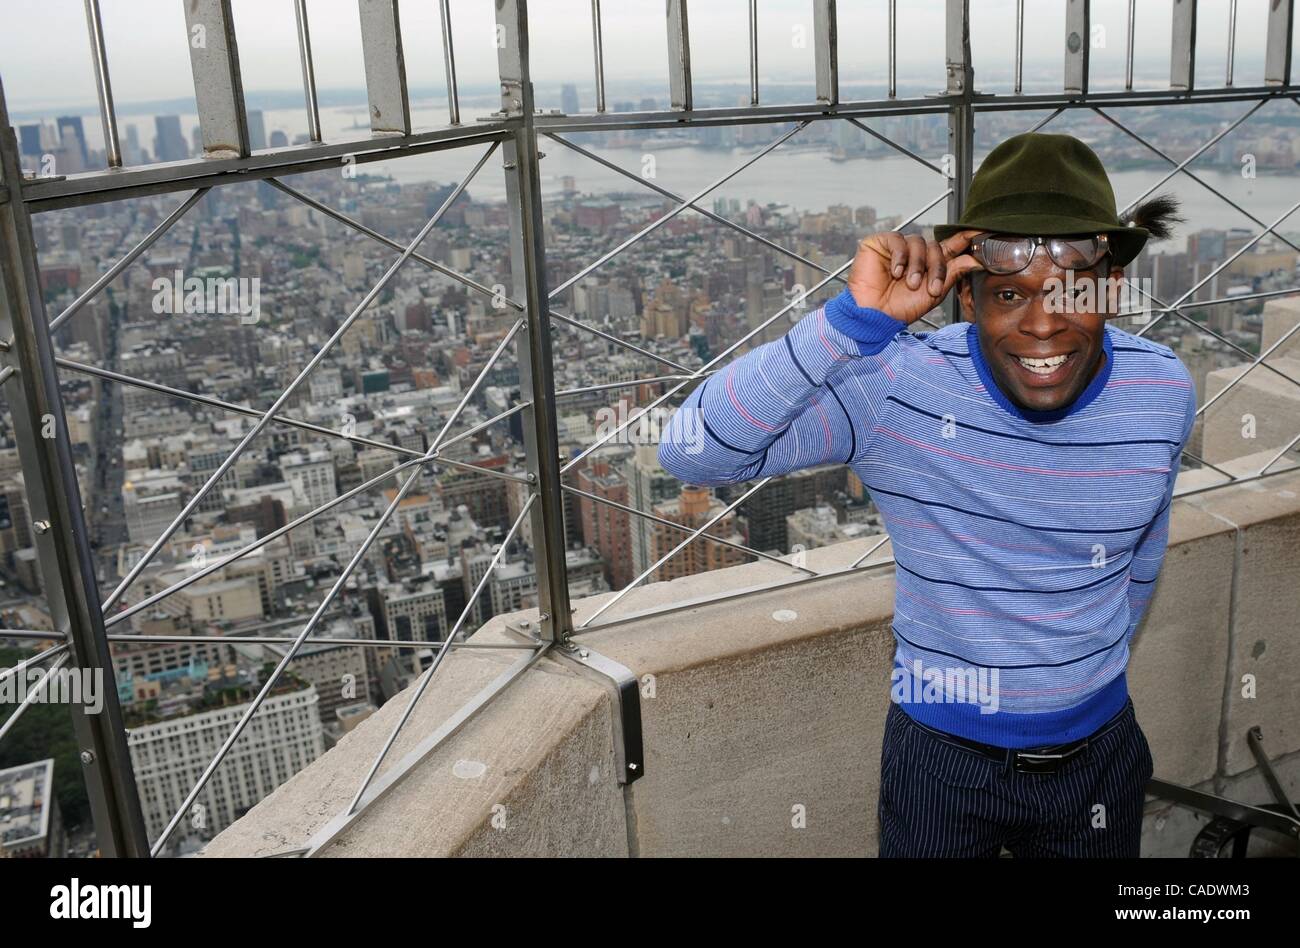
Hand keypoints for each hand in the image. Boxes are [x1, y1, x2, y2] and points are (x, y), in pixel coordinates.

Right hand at [846, 229, 983, 323]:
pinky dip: (900, 257)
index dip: (965, 238)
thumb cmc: (900, 308)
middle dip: (936, 267)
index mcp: (929, 265)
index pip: (950, 246)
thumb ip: (953, 273)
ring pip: (919, 243)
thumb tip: (975, 259)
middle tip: (930, 288)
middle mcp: (914, 254)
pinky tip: (895, 273)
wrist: (873, 316)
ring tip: (910, 284)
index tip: (980, 231)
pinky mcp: (880, 243)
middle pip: (936, 246)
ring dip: (917, 265)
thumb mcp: (933, 293)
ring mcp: (897, 248)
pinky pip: (898, 240)